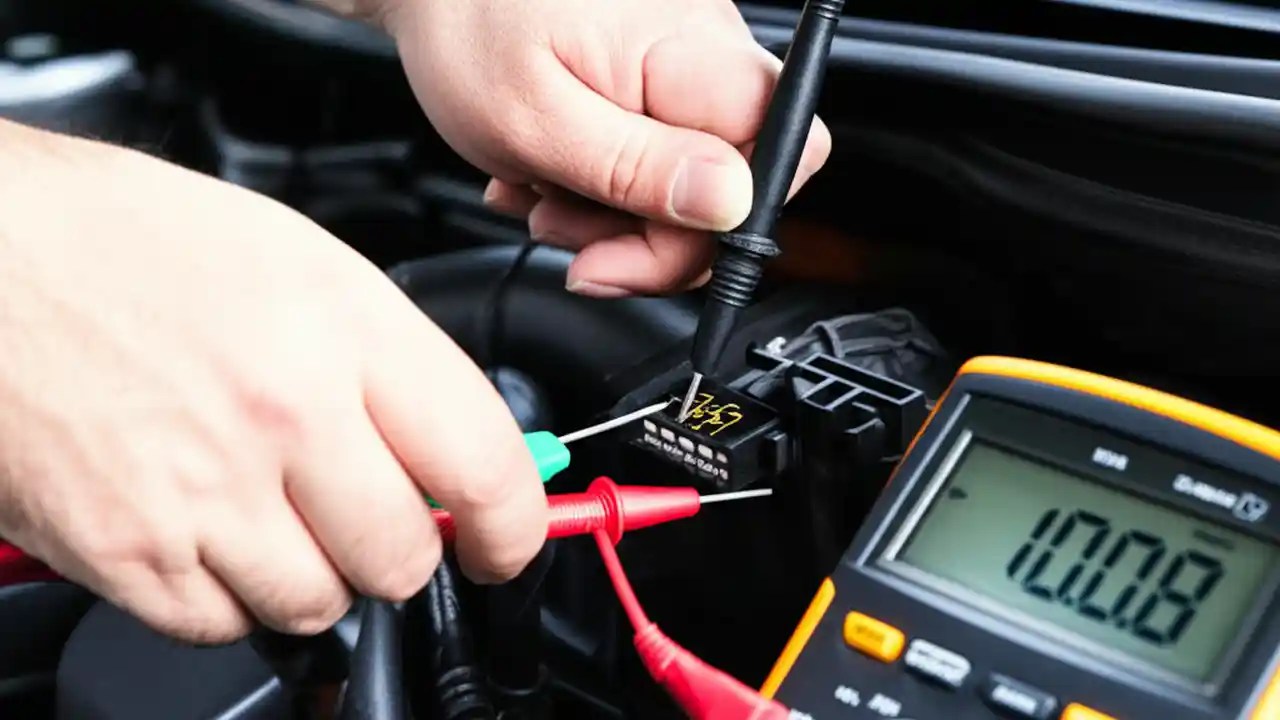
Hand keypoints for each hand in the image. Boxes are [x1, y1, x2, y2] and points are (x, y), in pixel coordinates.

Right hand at [0, 120, 547, 642]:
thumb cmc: (130, 242)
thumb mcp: (301, 264)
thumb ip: (391, 367)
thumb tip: (454, 454)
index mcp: (341, 329)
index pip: (485, 467)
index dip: (514, 527)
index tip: (506, 541)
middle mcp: (282, 415)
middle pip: (403, 559)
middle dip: (399, 549)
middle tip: (364, 513)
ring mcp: (201, 492)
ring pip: (320, 604)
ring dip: (311, 573)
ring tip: (265, 507)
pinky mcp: (124, 551)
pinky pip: (223, 624)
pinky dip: (226, 594)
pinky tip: (200, 524)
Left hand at [372, 0, 830, 297]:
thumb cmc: (468, 26)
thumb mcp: (535, 122)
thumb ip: (636, 168)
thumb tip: (731, 206)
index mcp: (690, 54)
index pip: (788, 152)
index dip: (727, 226)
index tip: (645, 248)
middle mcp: (704, 53)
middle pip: (734, 188)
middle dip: (647, 235)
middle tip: (566, 230)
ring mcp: (680, 68)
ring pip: (687, 187)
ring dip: (610, 216)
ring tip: (540, 192)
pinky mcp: (653, 82)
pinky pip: (654, 160)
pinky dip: (600, 187)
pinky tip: (549, 175)